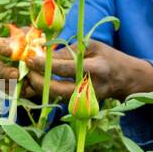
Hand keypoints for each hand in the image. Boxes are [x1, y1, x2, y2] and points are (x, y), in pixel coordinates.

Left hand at [0, 37, 152, 103]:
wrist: (126, 79)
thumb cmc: (109, 57)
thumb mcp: (92, 46)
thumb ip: (69, 51)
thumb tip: (44, 53)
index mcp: (95, 69)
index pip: (64, 68)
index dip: (44, 64)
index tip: (29, 59)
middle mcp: (90, 87)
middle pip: (58, 89)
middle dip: (38, 81)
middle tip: (26, 70)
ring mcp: (86, 99)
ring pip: (56, 97)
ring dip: (40, 87)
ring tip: (29, 76)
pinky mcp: (82, 105)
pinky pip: (60, 99)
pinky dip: (47, 91)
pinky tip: (38, 83)